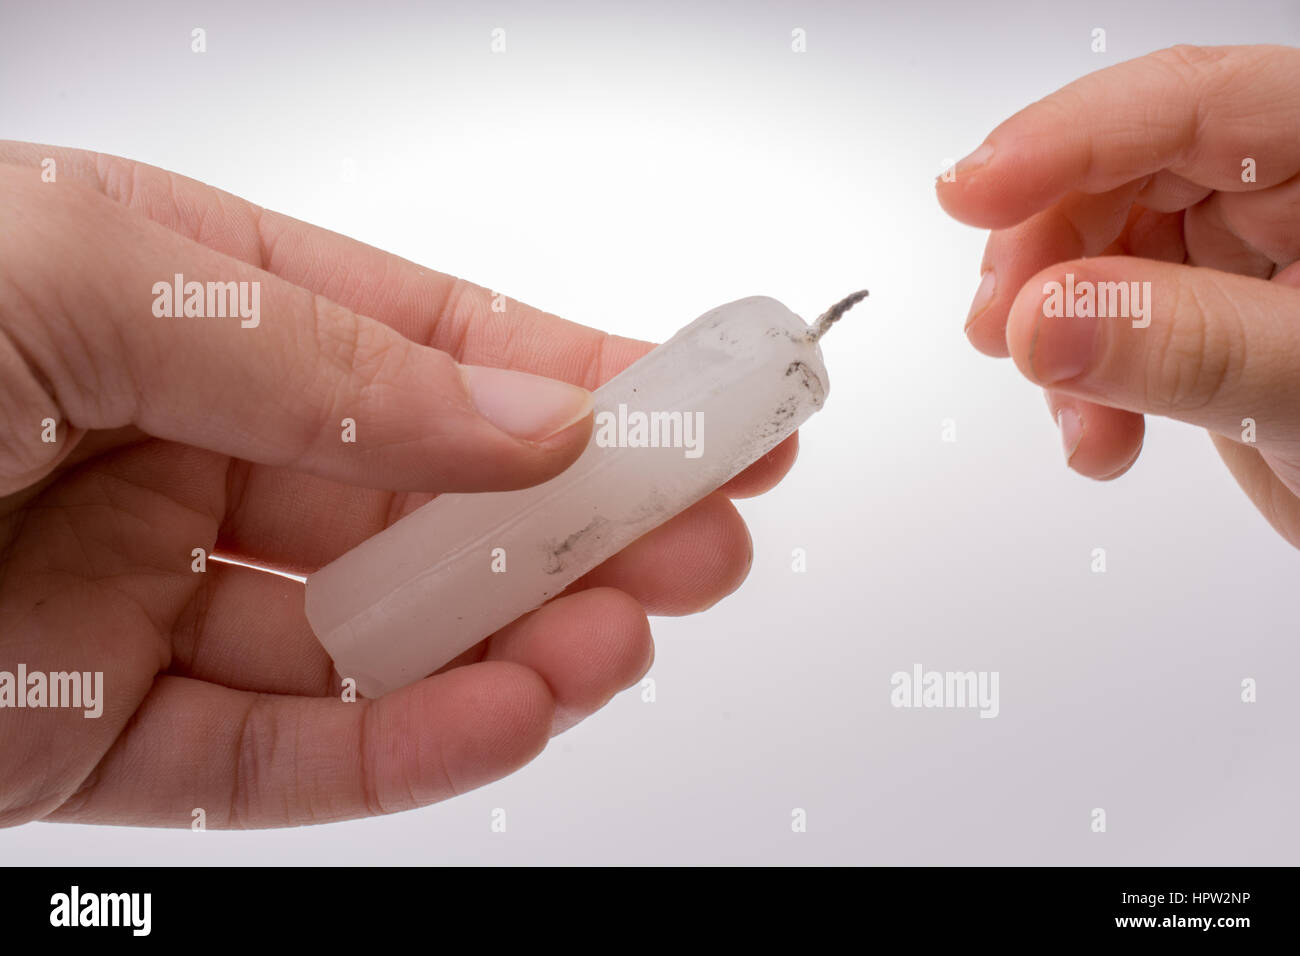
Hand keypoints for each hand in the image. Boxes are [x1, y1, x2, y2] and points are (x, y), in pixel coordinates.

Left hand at [0, 143, 794, 827]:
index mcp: (176, 298)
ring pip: (370, 641)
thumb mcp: (90, 273)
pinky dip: (401, 752)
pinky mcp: (85, 734)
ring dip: (510, 645)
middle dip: (576, 524)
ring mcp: (133, 591)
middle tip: (705, 541)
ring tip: (621, 642)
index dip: (575, 378)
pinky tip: (509, 718)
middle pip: (423, 500)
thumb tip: (535, 423)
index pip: (423, 344)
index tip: (707, 406)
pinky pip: (271, 757)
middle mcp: (171, 441)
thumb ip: (324, 359)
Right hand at [937, 44, 1299, 547]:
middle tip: (1003, 332)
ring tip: (1075, 417)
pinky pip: (1108, 319)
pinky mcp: (1209, 311)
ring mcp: (1248, 251)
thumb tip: (1044, 317)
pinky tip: (1098, 434)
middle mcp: (1292, 191)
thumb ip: (1186, 345)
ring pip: (1098, 252)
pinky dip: (1079, 381)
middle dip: (1045, 260)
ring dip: (1056, 341)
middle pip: (1123, 173)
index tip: (970, 192)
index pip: (1195, 104)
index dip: (1067, 139)